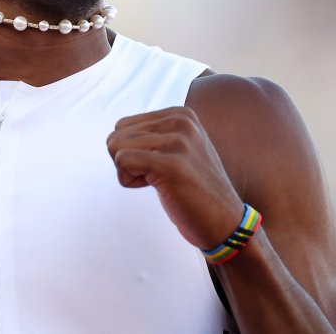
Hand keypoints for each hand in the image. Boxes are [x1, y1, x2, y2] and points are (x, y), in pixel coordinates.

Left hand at [106, 106, 244, 249]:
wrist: (223, 221)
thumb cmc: (192, 189)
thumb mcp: (178, 149)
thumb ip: (153, 135)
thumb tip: (112, 136)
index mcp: (180, 114)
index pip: (123, 125)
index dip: (132, 151)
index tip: (159, 165)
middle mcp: (180, 121)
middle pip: (116, 134)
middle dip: (127, 160)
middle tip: (157, 176)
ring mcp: (178, 141)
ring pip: (115, 147)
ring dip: (129, 172)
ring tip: (160, 181)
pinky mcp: (171, 164)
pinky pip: (122, 161)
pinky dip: (128, 180)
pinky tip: (156, 187)